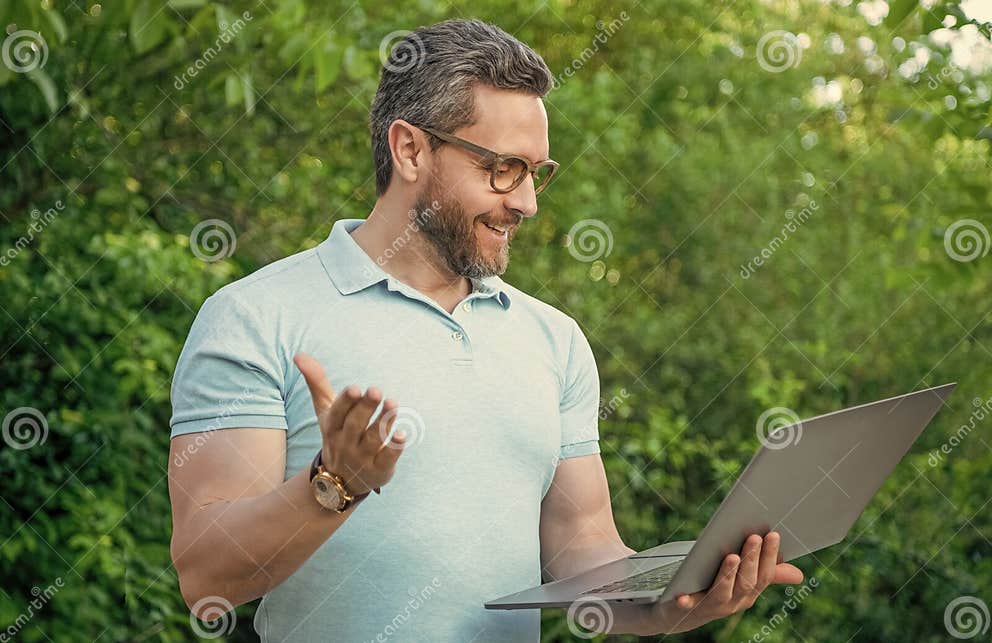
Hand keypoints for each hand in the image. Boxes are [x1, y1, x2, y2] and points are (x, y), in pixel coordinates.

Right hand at [293, 352, 405, 494]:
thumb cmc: (337, 434)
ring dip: (384, 422)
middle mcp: (345, 443)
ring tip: (393, 403)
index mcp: (332, 426)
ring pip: (373, 439)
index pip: (338, 413)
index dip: (346, 401)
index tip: (356, 388)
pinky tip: (402, 434)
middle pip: (355, 424)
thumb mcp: (325, 410)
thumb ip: (316, 382)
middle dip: (366, 407)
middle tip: (376, 390)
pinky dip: (394, 448)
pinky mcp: (379, 469)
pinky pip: (387, 458)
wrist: (339, 481)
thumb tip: (298, 354)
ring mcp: (362, 457)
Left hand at [641, 531, 803, 634]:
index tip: (773, 533)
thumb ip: (767, 574)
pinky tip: (682, 594)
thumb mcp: (741, 578)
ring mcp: (710, 607)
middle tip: (754, 537)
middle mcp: (733, 603)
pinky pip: (688, 605)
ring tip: (731, 556)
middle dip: (752, 560)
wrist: (681, 613)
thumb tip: (799, 574)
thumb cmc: (714, 587)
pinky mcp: (686, 608)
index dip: (770, 557)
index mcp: (748, 593)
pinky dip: (686, 600)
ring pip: (723, 592)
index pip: (764, 575)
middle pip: (746, 582)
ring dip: (728, 575)